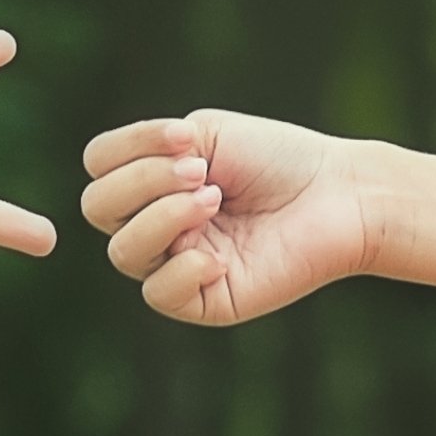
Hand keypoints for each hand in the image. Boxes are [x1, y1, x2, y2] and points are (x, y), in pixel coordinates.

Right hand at [81, 109, 367, 324]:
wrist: (338, 194)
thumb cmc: (275, 159)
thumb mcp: (203, 134)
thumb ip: (147, 151)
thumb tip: (126, 193)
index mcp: (148, 181)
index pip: (98, 165)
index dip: (129, 146)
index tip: (186, 135)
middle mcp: (152, 223)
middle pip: (97, 207)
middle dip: (144, 181)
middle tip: (201, 171)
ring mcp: (173, 263)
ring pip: (124, 251)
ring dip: (165, 217)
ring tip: (214, 200)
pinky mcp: (201, 301)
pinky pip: (159, 293)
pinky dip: (182, 268)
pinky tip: (218, 255)